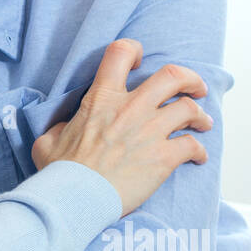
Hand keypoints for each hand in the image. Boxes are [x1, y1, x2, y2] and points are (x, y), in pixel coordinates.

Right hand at [31, 39, 212, 216]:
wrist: (75, 200)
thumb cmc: (60, 173)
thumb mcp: (48, 141)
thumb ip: (61, 128)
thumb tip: (63, 129)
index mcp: (102, 98)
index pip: (120, 53)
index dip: (134, 50)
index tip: (141, 62)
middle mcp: (130, 108)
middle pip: (173, 76)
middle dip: (190, 79)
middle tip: (195, 88)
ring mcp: (149, 132)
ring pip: (189, 109)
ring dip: (200, 115)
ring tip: (202, 123)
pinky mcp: (163, 158)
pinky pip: (193, 145)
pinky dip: (199, 150)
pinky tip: (198, 157)